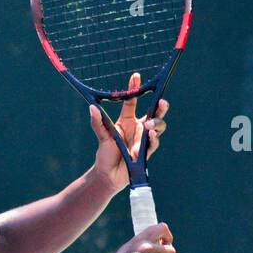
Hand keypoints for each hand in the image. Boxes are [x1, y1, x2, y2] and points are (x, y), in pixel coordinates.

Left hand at [89, 72, 168, 192]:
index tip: (136, 76)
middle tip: (161, 101)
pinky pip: (154, 142)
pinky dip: (154, 138)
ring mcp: (144, 139)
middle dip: (160, 106)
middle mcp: (138, 128)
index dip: (135, 89)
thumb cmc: (105, 155)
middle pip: (154, 112)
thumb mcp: (102, 137)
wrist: (108, 176)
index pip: (132, 101)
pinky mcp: (147, 151)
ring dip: (157, 123)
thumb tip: (91, 107)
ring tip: (149, 125)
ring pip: (158, 126)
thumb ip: (97, 123)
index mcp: (127, 121)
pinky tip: (151, 135)